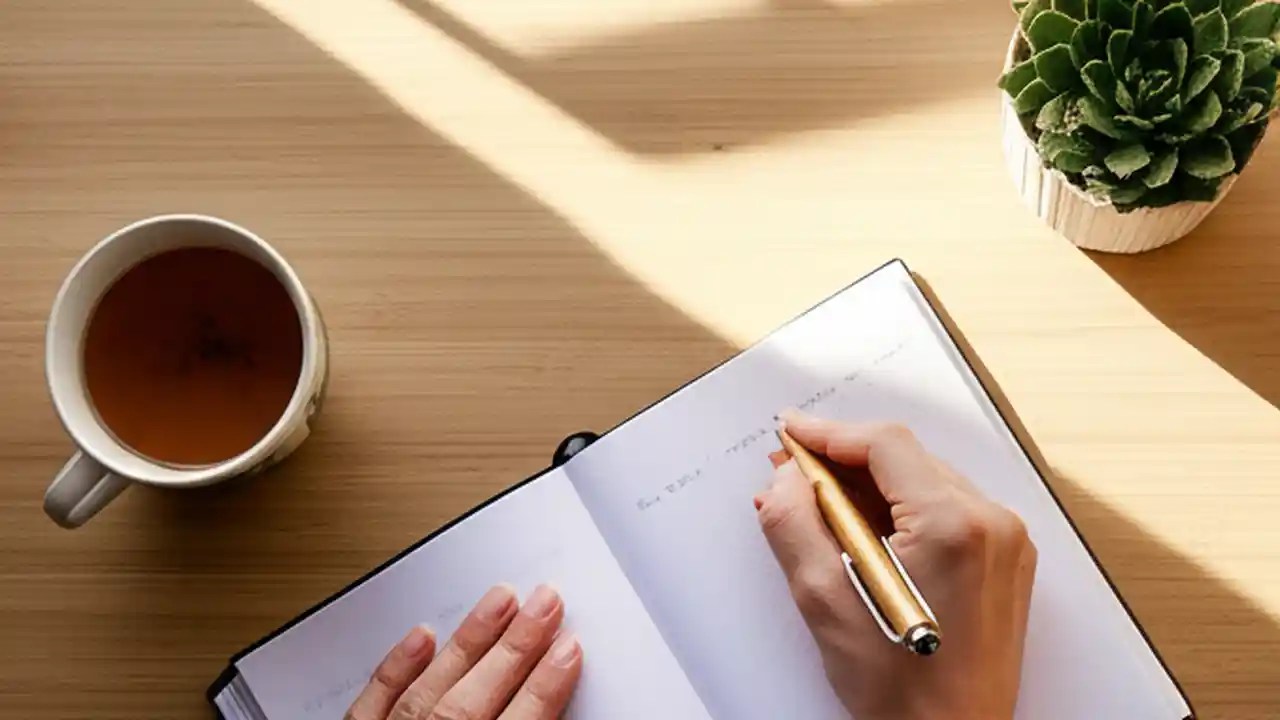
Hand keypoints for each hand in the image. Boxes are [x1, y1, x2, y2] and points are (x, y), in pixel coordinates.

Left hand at [345, 584, 582, 719]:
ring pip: (428, 690)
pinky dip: (396, 669)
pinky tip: (421, 635)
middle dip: (515, 647)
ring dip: (468, 642)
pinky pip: (370, 705)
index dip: (545, 687)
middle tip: (546, 602)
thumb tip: (562, 711)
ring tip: (500, 599)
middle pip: (473, 700)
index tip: (570, 648)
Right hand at [758, 412, 1036, 719]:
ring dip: (871, 486)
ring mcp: (1006, 543)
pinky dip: (901, 510)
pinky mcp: (1004, 562)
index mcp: (955, 526)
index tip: (792, 432)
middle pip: (906, 459)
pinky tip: (863, 531)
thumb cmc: (902, 692)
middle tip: (793, 473)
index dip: (829, 433)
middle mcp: (992, 524)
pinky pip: (946, 510)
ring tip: (821, 508)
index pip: (885, 445)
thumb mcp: (825, 601)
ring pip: (925, 481)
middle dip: (844, 461)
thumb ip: (795, 524)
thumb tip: (786, 479)